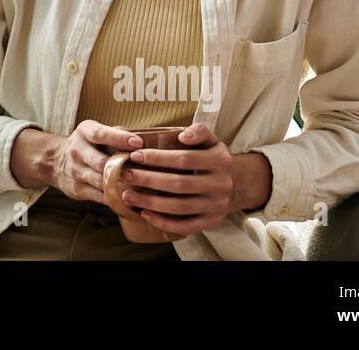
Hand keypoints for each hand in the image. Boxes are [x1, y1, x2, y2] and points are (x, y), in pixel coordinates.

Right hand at [47, 119, 145, 203]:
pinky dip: (116, 200)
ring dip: (122, 187)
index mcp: (85, 132)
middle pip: (101, 162)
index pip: (101, 134)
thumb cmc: (87, 145)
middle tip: (144, 173)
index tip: (138, 143)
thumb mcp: (96, 131)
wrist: (54, 161)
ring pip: (101, 182)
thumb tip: (143, 141)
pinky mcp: (77, 189)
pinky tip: (131, 201)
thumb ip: (117, 133)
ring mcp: (76, 171)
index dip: (120, 138)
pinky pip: (99, 197)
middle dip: (122, 169)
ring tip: (142, 191)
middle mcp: (77, 150)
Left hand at [115, 123, 234, 235]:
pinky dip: (163, 222)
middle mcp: (221, 185)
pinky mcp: (211, 222)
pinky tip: (144, 214)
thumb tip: (183, 135)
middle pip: (179, 184)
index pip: (185, 159)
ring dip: (150, 202)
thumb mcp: (210, 140)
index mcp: (220, 160)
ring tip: (128, 195)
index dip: (158, 158)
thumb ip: (198, 131)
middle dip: (148, 180)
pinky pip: (185, 226)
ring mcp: (217, 206)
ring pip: (180, 207)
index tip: (135, 156)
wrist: (234, 184)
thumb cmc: (210, 157)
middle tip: (125, 175)